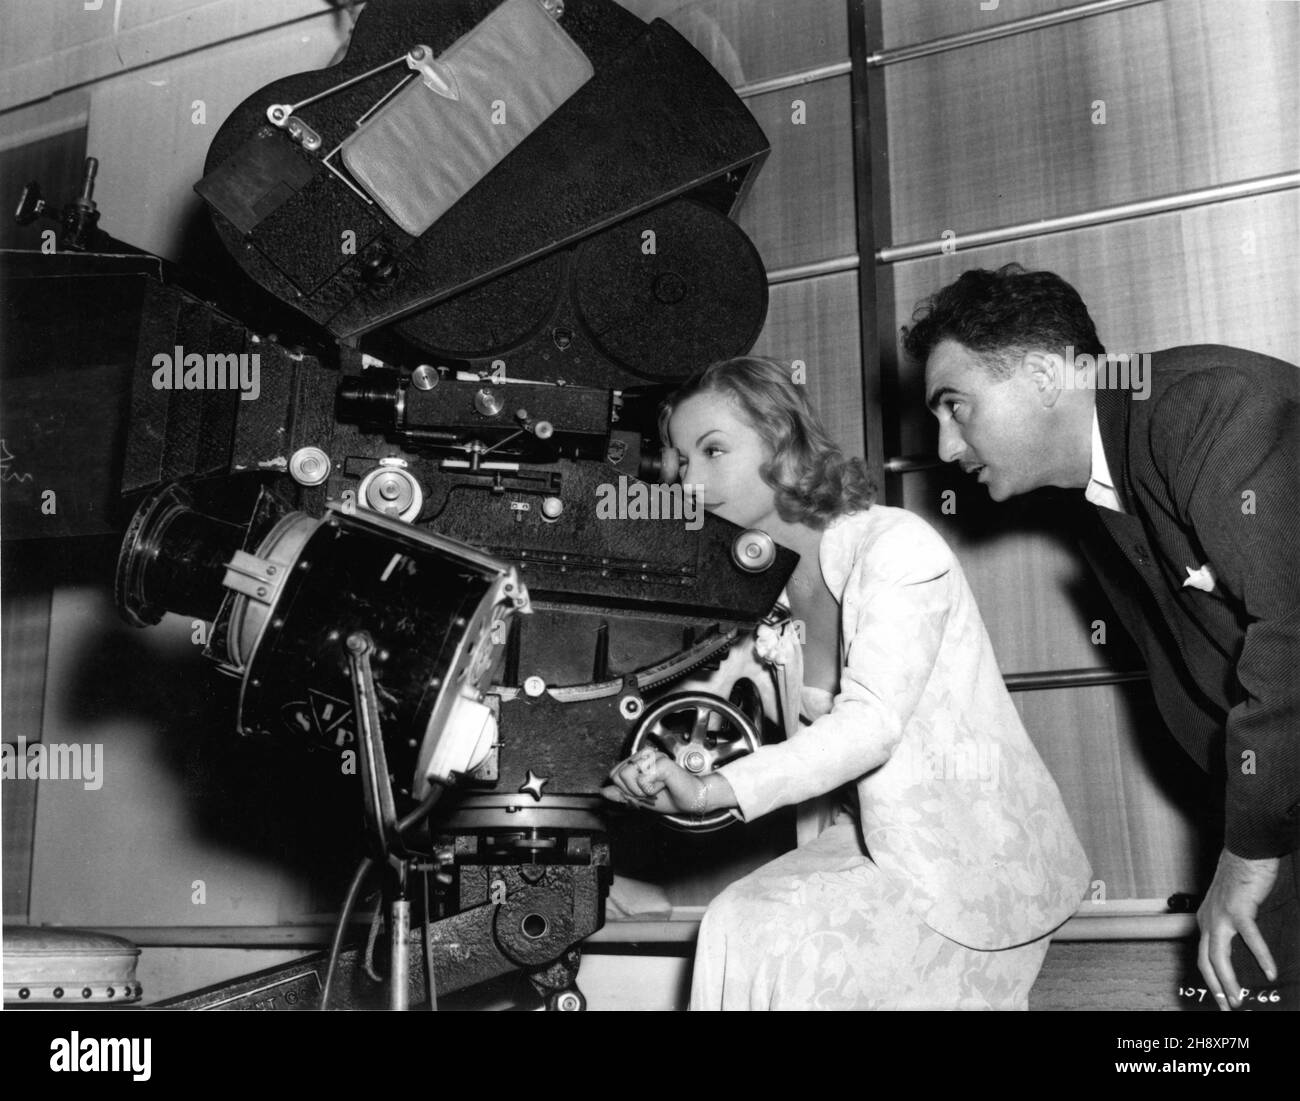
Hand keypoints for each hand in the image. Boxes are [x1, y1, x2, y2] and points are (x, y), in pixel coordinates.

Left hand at [602, 749, 732, 816]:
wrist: (689, 801)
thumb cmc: (669, 797)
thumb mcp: (639, 800)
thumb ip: (621, 794)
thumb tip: (603, 791)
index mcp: (638, 762)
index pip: (614, 774)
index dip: (624, 789)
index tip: (641, 793)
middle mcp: (644, 756)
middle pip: (618, 775)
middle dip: (632, 791)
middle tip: (649, 792)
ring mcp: (653, 757)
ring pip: (627, 775)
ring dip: (641, 790)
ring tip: (656, 788)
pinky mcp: (662, 762)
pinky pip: (643, 780)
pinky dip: (652, 789)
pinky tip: (664, 786)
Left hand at [1196, 847, 1279, 1009]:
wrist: (1245, 851)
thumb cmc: (1241, 876)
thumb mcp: (1229, 905)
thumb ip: (1231, 926)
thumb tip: (1242, 948)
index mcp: (1205, 920)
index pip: (1202, 956)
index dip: (1210, 978)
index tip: (1220, 996)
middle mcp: (1208, 920)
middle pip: (1206, 961)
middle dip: (1216, 988)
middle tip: (1228, 1007)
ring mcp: (1221, 915)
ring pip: (1219, 956)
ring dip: (1229, 981)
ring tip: (1239, 999)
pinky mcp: (1238, 909)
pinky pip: (1249, 938)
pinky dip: (1260, 957)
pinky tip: (1270, 972)